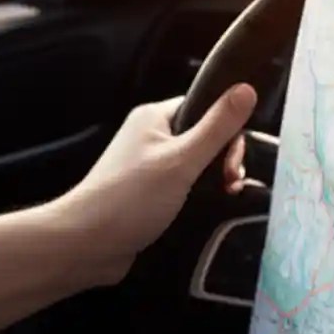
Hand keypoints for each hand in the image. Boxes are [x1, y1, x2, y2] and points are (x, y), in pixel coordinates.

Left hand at [50, 84, 257, 286]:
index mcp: (154, 117)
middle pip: (203, 138)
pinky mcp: (148, 195)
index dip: (226, 129)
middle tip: (230, 184)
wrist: (86, 245)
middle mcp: (150, 137)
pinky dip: (198, 198)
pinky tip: (205, 211)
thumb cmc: (131, 197)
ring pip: (196, 166)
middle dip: (223, 160)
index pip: (204, 107)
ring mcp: (147, 167)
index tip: (233, 160)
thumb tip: (247, 88)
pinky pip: (183, 188)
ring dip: (213, 181)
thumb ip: (217, 127)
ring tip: (223, 199)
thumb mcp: (183, 159)